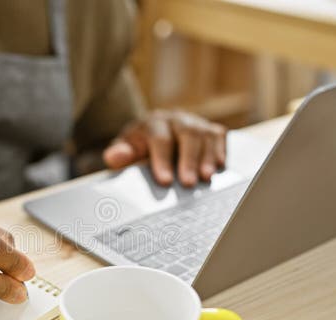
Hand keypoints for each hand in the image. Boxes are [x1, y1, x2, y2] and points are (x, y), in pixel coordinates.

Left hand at [103, 109, 226, 186]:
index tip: (164, 181)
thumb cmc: (139, 149)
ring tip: (206, 177)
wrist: (154, 137)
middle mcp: (176, 119)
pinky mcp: (210, 130)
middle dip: (188, 160)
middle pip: (187, 134)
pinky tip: (220, 166)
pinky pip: (219, 136)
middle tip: (188, 183)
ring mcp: (195, 123)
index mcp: (152, 123)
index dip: (162, 160)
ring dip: (207, 157)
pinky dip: (220, 150)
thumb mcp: (125, 151)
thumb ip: (119, 155)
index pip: (159, 139)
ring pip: (205, 135)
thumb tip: (115, 156)